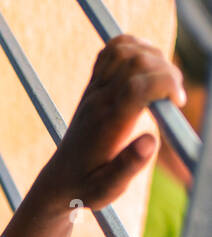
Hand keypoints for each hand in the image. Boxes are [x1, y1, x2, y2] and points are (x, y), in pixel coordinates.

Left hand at [38, 34, 186, 212]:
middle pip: (134, 61)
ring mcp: (94, 90)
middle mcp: (99, 100)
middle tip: (173, 97)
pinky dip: (132, 47)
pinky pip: (110, 52)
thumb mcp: (107, 189)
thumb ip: (128, 166)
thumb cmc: (86, 188)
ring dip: (151, 55)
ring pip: (122, 50)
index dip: (165, 84)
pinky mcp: (93, 86)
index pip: (137, 85)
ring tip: (162, 81)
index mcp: (107, 123)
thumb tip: (151, 140)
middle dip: (165, 70)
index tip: (177, 103)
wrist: (59, 181)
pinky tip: (144, 66)